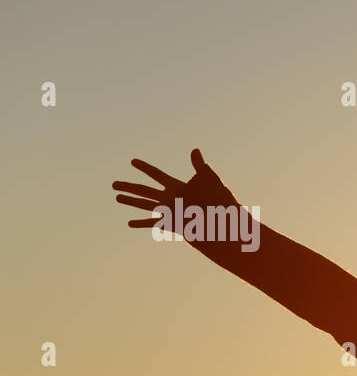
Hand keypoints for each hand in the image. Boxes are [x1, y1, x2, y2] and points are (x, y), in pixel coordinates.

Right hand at [113, 149, 236, 238]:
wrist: (224, 225)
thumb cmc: (220, 203)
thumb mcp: (209, 182)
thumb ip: (200, 167)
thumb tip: (195, 150)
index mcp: (178, 187)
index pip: (157, 175)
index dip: (145, 168)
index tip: (132, 161)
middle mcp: (171, 199)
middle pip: (145, 190)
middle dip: (129, 186)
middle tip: (112, 184)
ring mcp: (170, 212)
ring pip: (145, 206)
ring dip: (131, 202)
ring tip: (116, 198)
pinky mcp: (172, 224)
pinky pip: (153, 224)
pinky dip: (142, 223)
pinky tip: (129, 223)